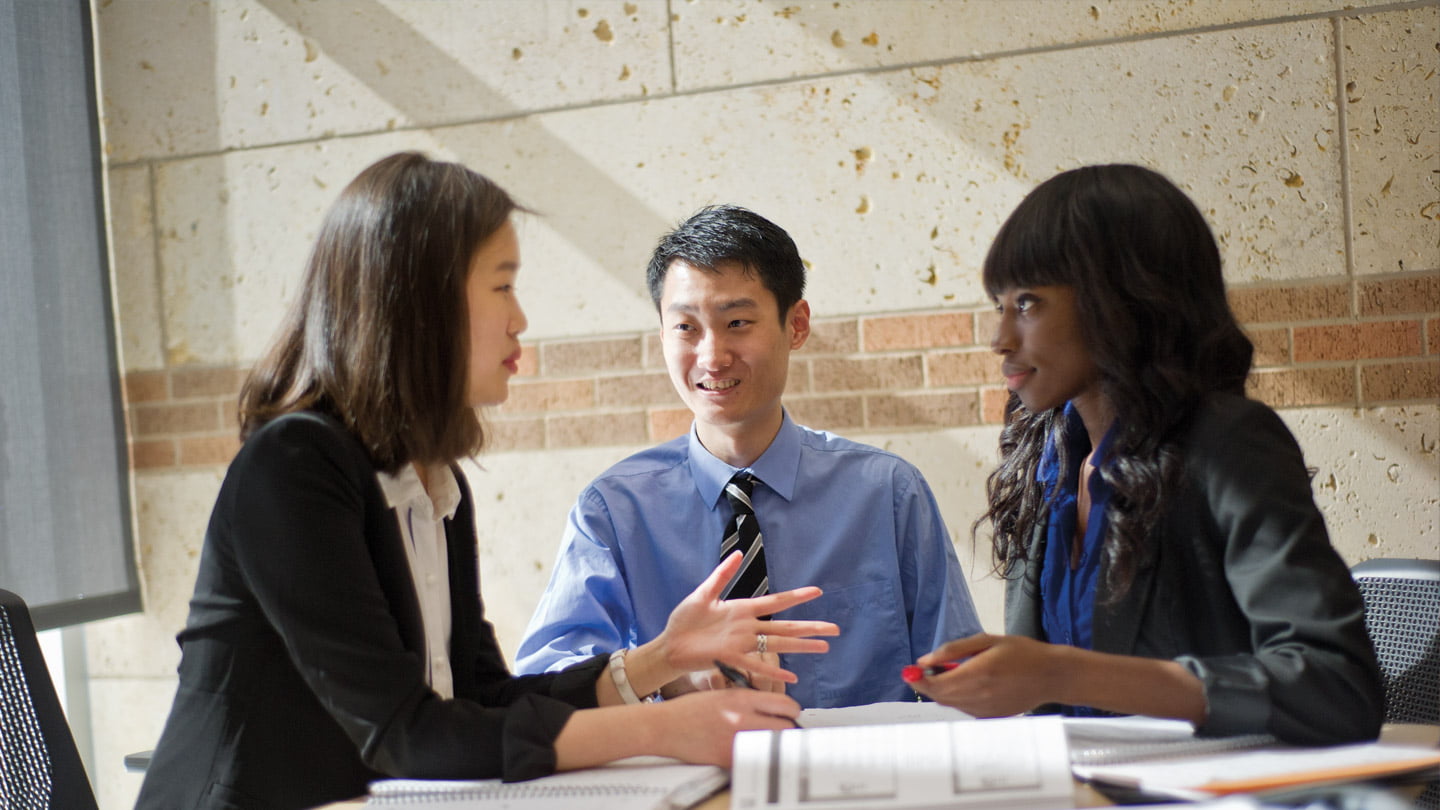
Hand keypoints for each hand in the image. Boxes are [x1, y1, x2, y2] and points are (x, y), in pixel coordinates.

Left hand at [648, 552, 838, 686]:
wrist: (669, 645)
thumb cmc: (685, 620)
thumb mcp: (704, 592)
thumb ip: (723, 574)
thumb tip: (738, 552)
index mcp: (742, 610)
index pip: (775, 602)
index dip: (796, 597)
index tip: (817, 592)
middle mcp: (746, 627)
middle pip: (785, 626)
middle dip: (810, 627)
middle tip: (834, 629)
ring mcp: (740, 643)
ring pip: (777, 643)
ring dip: (801, 646)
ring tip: (824, 647)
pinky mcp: (729, 657)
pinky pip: (754, 664)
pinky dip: (772, 669)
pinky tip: (791, 676)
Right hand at [653, 688, 800, 767]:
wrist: (665, 727)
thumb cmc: (691, 709)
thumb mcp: (723, 694)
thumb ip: (750, 700)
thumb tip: (775, 709)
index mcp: (742, 698)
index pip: (785, 704)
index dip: (792, 711)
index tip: (791, 714)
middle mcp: (742, 718)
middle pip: (785, 727)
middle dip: (788, 729)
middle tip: (784, 731)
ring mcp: (736, 740)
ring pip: (773, 746)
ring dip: (775, 745)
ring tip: (770, 742)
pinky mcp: (728, 759)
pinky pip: (755, 759)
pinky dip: (757, 757)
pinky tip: (751, 753)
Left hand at [907, 633, 1061, 716]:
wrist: (1051, 676)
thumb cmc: (1022, 653)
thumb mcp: (987, 640)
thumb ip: (953, 650)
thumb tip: (925, 660)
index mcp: (978, 673)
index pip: (937, 684)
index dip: (919, 679)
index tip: (909, 671)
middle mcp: (980, 696)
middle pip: (940, 696)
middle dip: (927, 684)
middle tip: (922, 671)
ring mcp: (986, 710)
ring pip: (950, 703)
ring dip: (943, 690)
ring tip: (952, 672)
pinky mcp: (991, 717)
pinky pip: (964, 708)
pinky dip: (958, 697)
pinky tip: (969, 683)